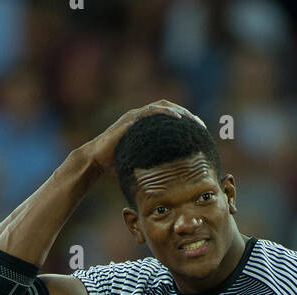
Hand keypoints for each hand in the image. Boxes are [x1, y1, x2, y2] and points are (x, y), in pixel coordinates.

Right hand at [88, 99, 206, 172]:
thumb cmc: (117, 165)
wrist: (96, 161)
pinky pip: (150, 112)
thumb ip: (153, 168)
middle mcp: (141, 118)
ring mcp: (135, 117)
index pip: (169, 119)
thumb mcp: (140, 166)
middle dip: (186, 115)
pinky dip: (165, 113)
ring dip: (179, 111)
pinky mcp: (130, 120)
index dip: (186, 122)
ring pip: (161, 107)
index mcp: (145, 127)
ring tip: (192, 121)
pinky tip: (178, 119)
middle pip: (168, 109)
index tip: (200, 131)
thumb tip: (171, 184)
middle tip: (200, 126)